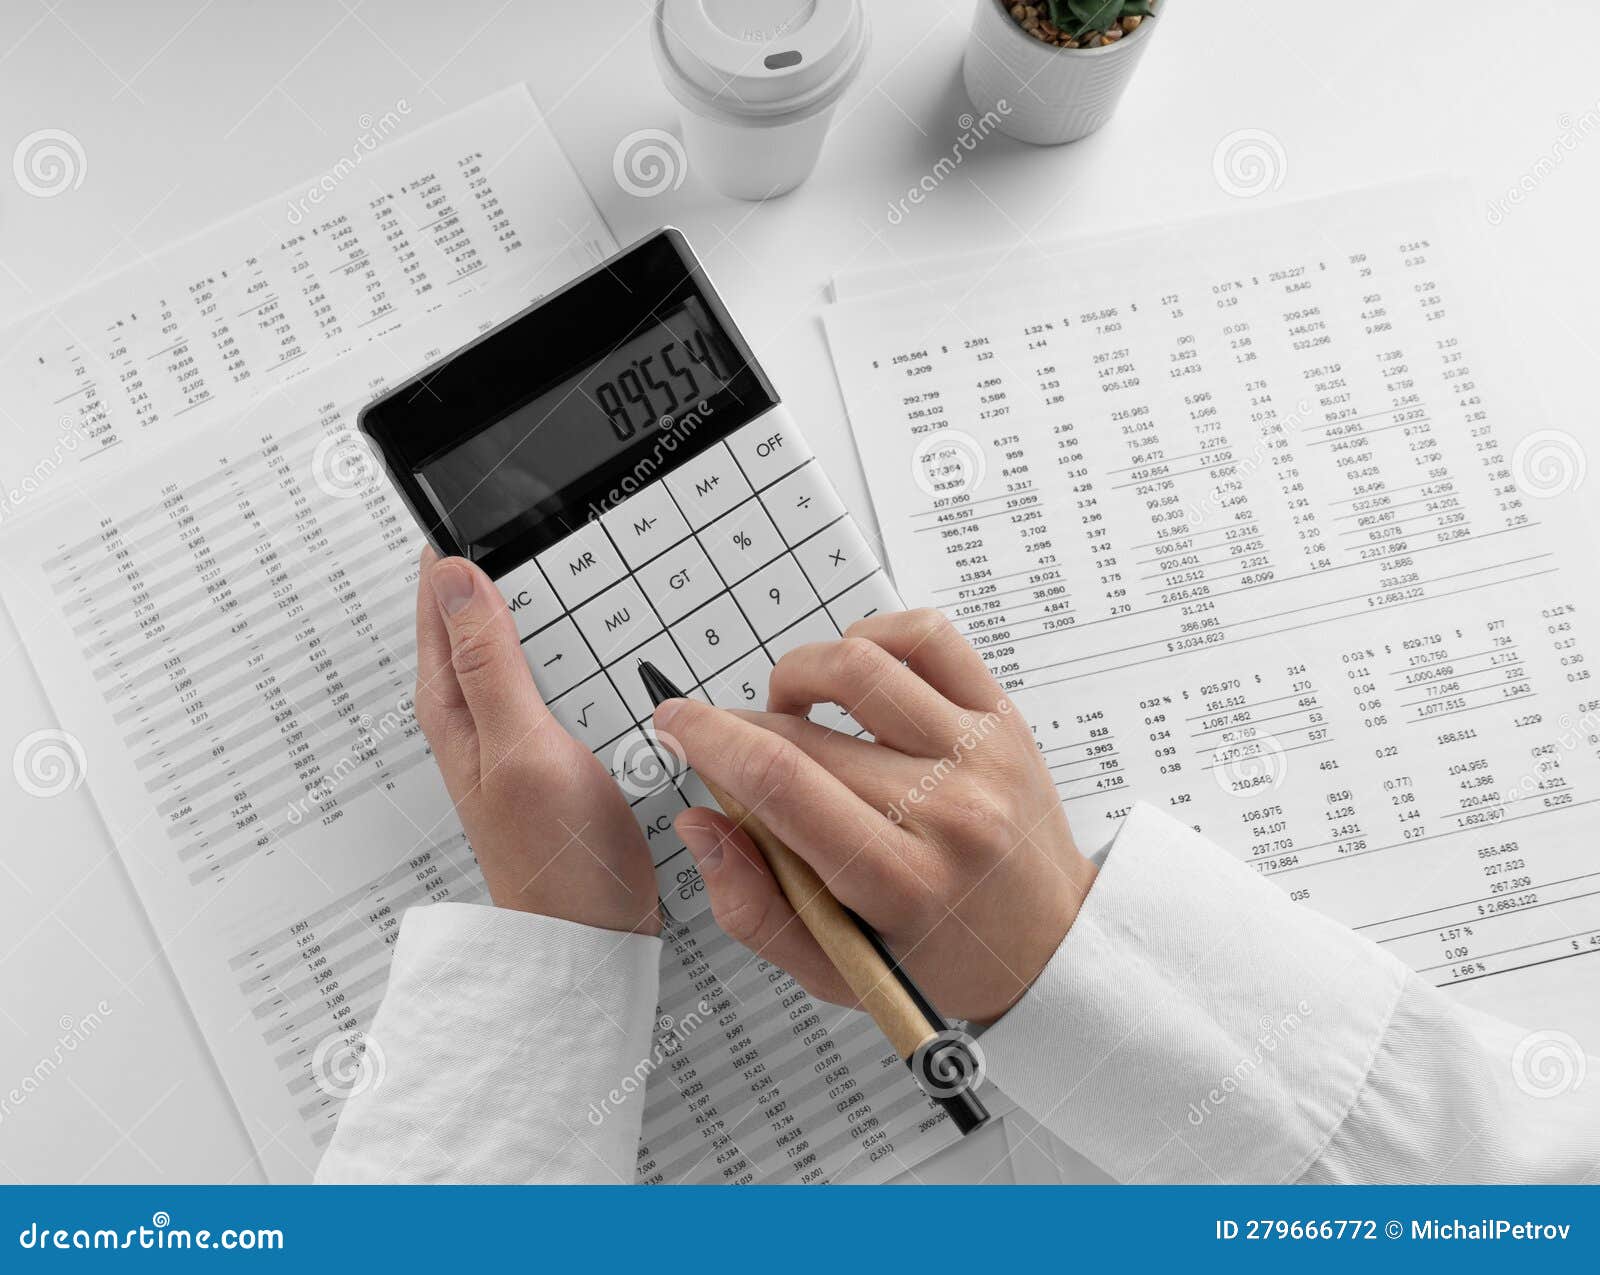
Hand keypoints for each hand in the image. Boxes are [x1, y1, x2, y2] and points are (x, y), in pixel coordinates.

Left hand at [414, 548, 657, 935]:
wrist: (595, 935)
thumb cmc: (552, 862)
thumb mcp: (518, 748)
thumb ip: (489, 663)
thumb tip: (459, 577)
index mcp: (450, 701)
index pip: (440, 595)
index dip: (460, 544)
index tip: (492, 498)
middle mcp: (476, 708)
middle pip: (484, 608)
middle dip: (513, 564)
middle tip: (543, 516)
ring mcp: (518, 725)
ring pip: (532, 638)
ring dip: (558, 606)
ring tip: (583, 568)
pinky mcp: (558, 742)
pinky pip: (569, 674)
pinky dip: (590, 651)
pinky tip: (619, 647)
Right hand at [653, 609, 1095, 1023]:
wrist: (1048, 945)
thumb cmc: (940, 959)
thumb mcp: (836, 970)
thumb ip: (754, 908)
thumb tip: (702, 823)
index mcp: (902, 881)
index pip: (783, 784)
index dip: (709, 740)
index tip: (675, 725)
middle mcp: (949, 809)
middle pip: (804, 734)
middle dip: (741, 729)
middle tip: (730, 749)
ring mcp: (981, 754)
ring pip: (858, 664)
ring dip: (798, 675)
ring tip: (793, 713)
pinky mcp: (1003, 716)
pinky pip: (926, 637)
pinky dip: (872, 637)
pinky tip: (856, 681)